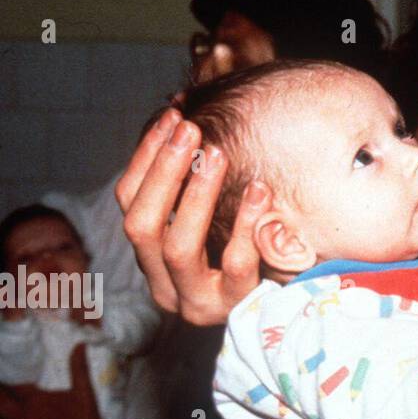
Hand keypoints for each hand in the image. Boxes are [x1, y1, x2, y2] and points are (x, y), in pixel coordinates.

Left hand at [0, 344, 129, 418]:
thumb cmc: (86, 418)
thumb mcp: (84, 389)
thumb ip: (78, 367)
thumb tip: (80, 344)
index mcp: (35, 400)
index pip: (11, 386)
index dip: (4, 382)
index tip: (3, 374)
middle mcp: (22, 417)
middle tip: (0, 393)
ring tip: (1, 417)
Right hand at [115, 108, 263, 325]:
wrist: (288, 308)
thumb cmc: (252, 245)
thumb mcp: (218, 214)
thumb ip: (196, 176)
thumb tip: (184, 110)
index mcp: (150, 256)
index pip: (128, 201)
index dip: (147, 156)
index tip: (173, 116)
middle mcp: (163, 283)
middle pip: (142, 224)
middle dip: (165, 172)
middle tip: (191, 131)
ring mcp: (196, 301)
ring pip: (178, 246)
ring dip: (196, 195)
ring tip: (217, 154)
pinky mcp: (234, 308)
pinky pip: (237, 265)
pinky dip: (246, 225)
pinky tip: (260, 191)